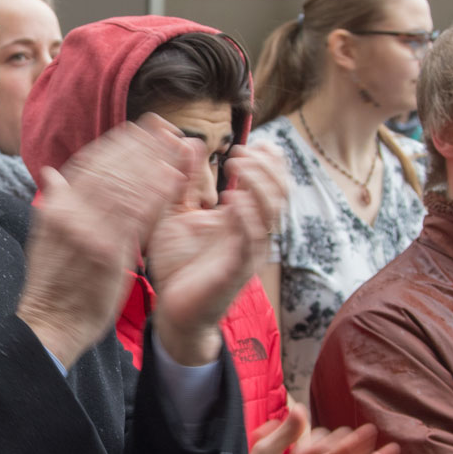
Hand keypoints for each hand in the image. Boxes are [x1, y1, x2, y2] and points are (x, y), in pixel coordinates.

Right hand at [17, 120, 194, 366]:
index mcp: (55, 207)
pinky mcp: (107, 251)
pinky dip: (157, 193)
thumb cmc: (53, 285)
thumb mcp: (44, 237)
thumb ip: (55, 204)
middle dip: (141, 145)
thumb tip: (50, 174)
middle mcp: (68, 212)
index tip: (140, 129)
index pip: (89, 163)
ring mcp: (87, 231)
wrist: (50, 325)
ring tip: (178, 147)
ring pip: (126, 185)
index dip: (118, 143)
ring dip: (155, 162)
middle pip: (111, 168)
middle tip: (167, 129)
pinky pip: (137, 215)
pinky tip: (175, 179)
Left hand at [146, 137, 283, 365]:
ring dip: (259, 184)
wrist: (172, 311)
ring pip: (271, 212)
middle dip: (265, 167)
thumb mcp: (176, 214)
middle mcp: (251, 232)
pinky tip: (232, 200)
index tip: (250, 142)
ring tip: (238, 167)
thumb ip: (184, 181)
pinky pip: (251, 240)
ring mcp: (247, 251)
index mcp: (242, 218)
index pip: (271, 183)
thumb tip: (190, 142)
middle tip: (240, 153)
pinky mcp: (236, 270)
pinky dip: (247, 218)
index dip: (268, 160)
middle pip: (279, 192)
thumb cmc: (178, 264)